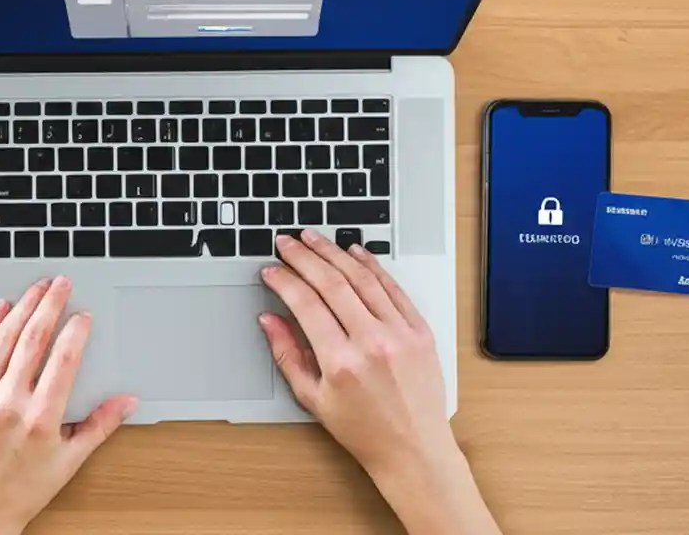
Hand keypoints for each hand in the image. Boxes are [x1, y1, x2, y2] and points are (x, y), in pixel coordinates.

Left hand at [0, 276, 137, 534]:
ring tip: (35, 289)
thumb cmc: (20, 492)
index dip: (76, 331)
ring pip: (2, 339)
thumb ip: (100, 425)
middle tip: (61, 283)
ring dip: (21, 308)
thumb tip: (127, 402)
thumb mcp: (70, 461)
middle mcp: (8, 404)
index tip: (83, 316)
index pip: (63, 358)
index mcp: (40, 418)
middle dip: (50, 304)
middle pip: (32, 338)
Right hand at [259, 231, 499, 534]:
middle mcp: (372, 342)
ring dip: (335, 253)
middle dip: (305, 257)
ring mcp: (400, 333)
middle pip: (332, 283)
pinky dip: (373, 266)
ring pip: (363, 278)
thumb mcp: (313, 399)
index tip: (271, 270)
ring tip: (315, 239)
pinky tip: (356, 252)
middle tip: (288, 242)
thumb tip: (269, 320)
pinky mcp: (420, 330)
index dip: (284, 281)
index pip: (305, 304)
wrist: (414, 449)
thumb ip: (287, 355)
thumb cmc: (364, 430)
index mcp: (341, 362)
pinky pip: (393, 288)